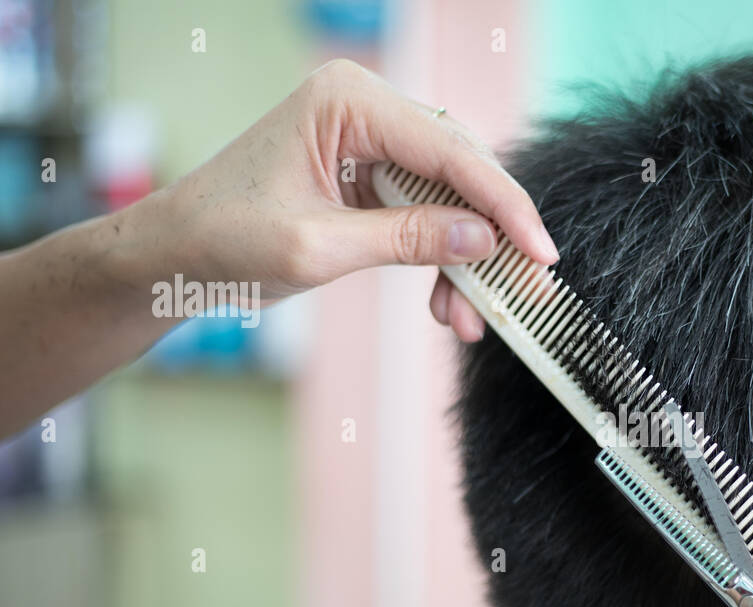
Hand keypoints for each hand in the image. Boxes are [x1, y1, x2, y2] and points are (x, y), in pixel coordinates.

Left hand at [0, 58, 555, 435]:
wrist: (172, 255)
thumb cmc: (224, 239)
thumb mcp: (320, 248)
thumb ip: (407, 238)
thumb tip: (485, 240)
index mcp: (348, 102)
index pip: (450, 151)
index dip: (503, 207)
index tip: (540, 255)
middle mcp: (365, 109)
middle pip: (461, 170)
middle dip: (491, 238)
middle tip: (524, 291)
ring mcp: (368, 140)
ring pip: (450, 197)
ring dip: (466, 259)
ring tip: (472, 317)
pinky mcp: (368, 174)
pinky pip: (425, 213)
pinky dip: (439, 259)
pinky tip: (446, 304)